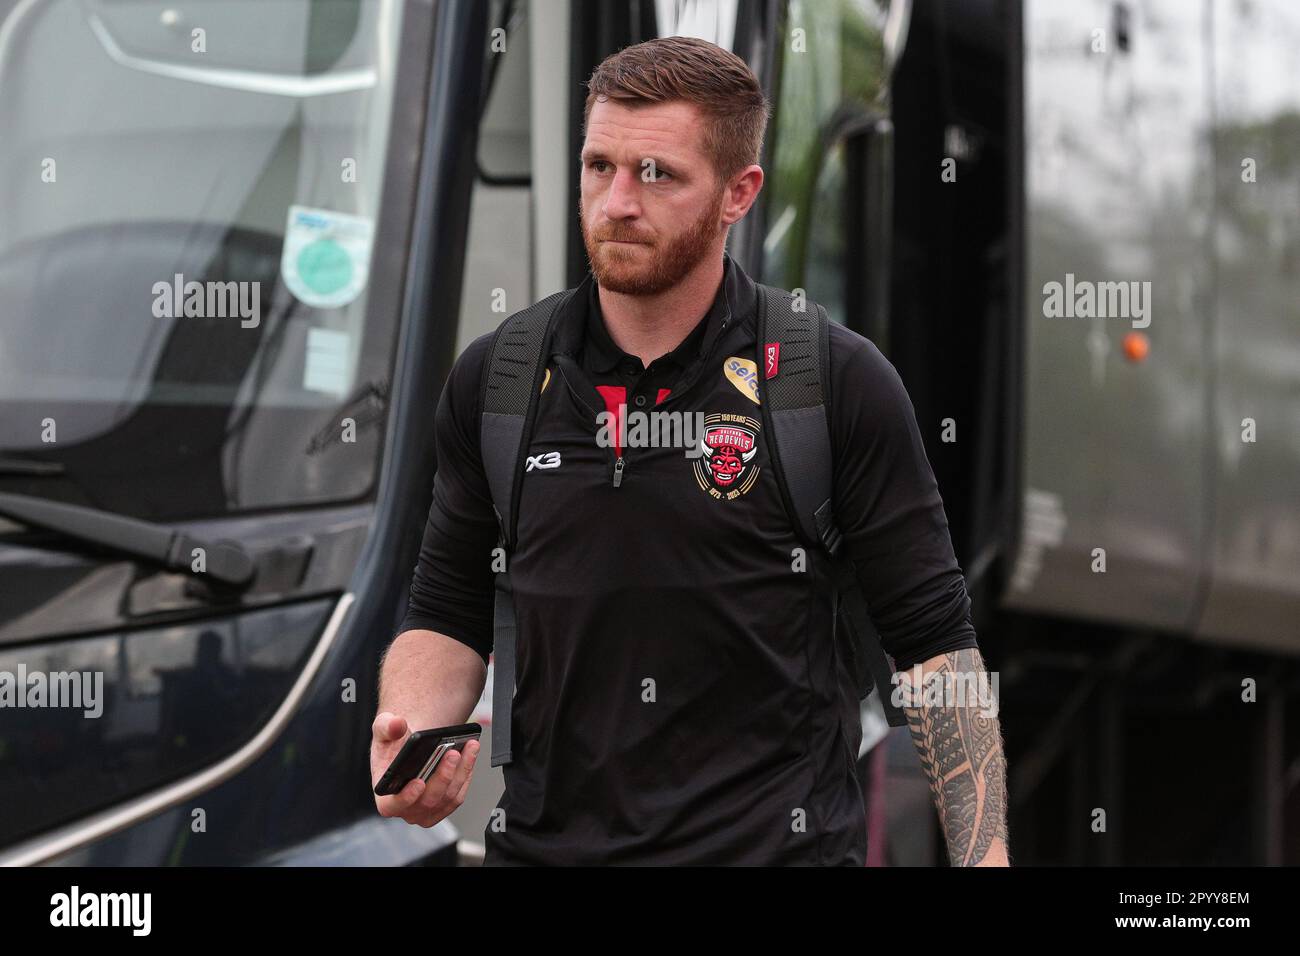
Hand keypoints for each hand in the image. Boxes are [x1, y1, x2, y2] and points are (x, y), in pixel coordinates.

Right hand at [370, 712, 479, 827]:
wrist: (411, 746)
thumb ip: (386, 726)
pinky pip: (459, 795)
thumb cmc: (393, 744)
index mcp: (385, 795)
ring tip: (468, 748)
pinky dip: (466, 773)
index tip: (419, 782)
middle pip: (427, 800)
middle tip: (452, 753)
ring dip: (461, 771)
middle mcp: (405, 808)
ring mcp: (426, 810)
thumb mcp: (383, 728)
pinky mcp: (444, 805)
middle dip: (443, 776)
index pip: (392, 805)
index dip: (406, 798)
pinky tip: (470, 754)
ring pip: (448, 797)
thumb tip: (396, 724)